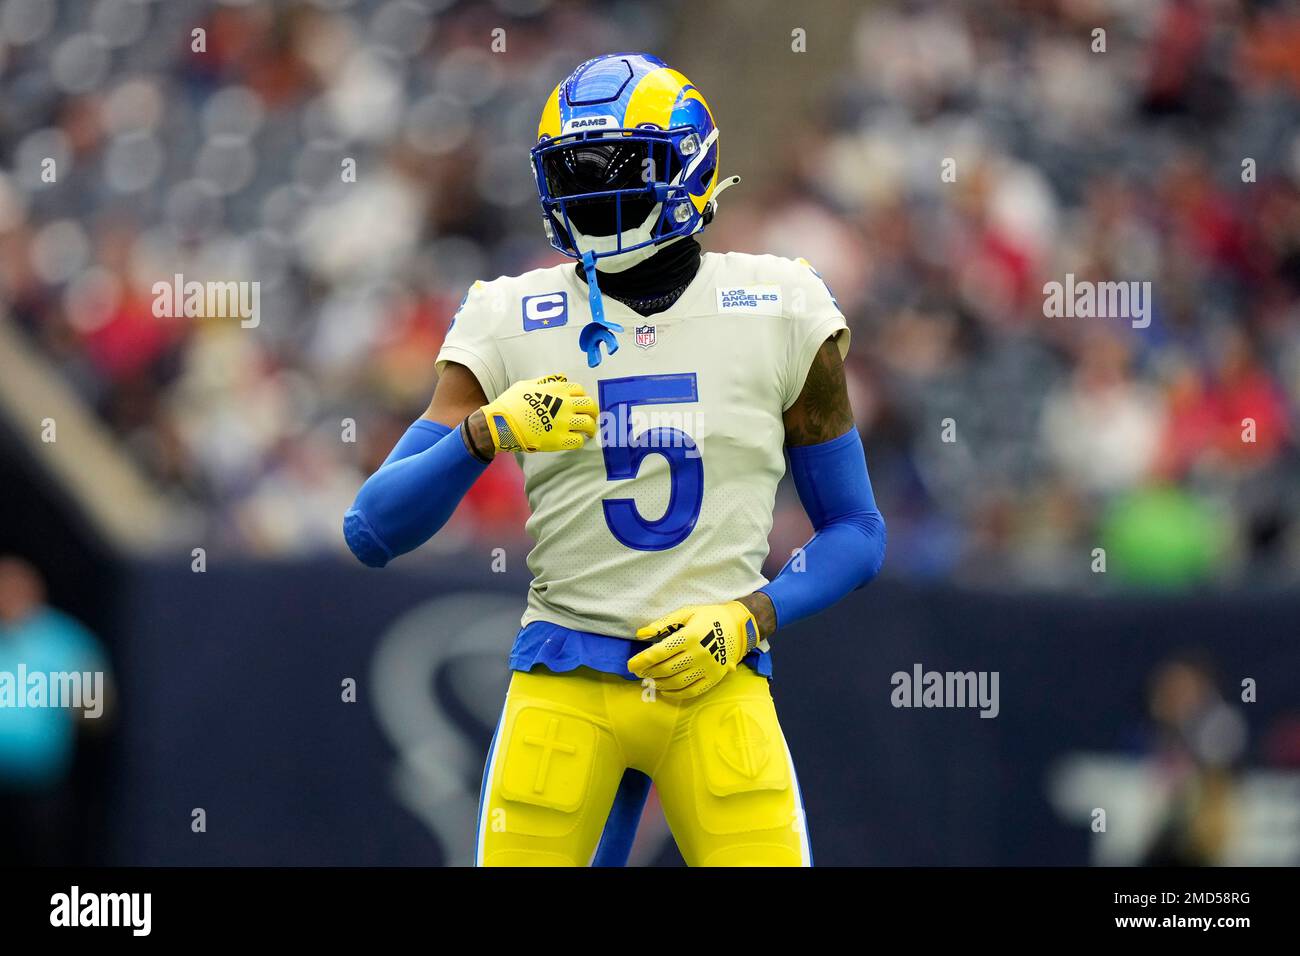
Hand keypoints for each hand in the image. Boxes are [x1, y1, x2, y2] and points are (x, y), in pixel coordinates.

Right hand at [480, 374, 597, 452]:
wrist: (501, 424)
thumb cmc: (510, 404)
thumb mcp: (526, 385)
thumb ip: (546, 381)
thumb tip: (561, 377)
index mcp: (557, 390)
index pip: (580, 390)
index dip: (582, 397)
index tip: (580, 403)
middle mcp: (564, 405)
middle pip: (590, 405)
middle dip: (593, 411)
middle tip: (590, 417)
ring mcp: (563, 423)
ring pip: (588, 424)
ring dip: (590, 427)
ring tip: (588, 431)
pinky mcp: (559, 440)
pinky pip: (578, 441)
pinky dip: (579, 441)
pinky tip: (575, 440)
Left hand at [628, 602, 758, 700]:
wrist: (738, 627)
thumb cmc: (709, 617)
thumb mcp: (686, 612)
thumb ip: (663, 623)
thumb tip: (640, 634)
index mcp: (690, 636)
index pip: (660, 652)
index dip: (642, 660)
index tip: (630, 665)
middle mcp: (699, 654)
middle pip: (666, 669)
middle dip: (648, 672)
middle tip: (639, 672)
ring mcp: (707, 668)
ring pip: (677, 682)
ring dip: (659, 683)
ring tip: (650, 680)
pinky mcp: (714, 678)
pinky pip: (692, 691)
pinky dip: (675, 694)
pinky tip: (665, 691)